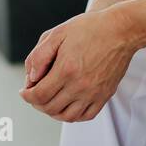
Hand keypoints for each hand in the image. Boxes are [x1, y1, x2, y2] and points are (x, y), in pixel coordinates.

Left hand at [20, 5, 139, 122]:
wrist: (121, 30)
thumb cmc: (90, 28)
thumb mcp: (58, 33)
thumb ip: (39, 56)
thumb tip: (30, 78)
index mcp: (66, 69)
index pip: (39, 95)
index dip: (27, 95)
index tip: (25, 90)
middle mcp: (80, 85)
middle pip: (50, 108)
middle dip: (37, 103)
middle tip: (35, 94)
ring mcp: (94, 93)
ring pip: (67, 117)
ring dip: (52, 112)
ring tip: (49, 101)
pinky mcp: (105, 95)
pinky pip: (86, 116)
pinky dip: (73, 115)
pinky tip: (68, 104)